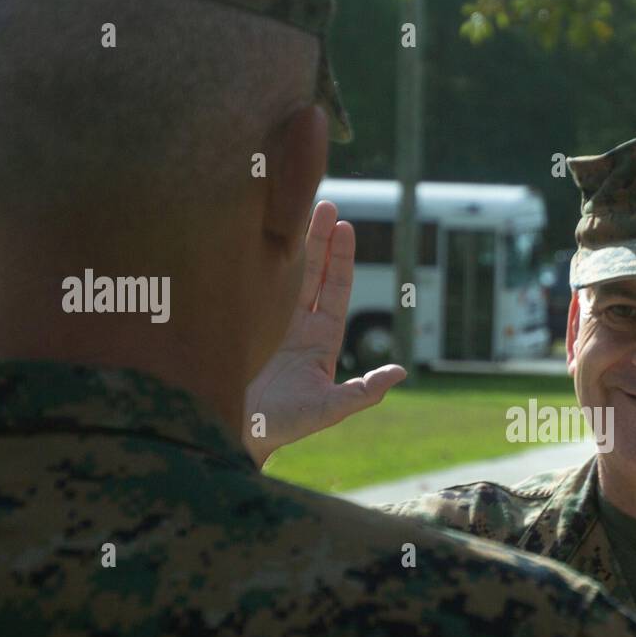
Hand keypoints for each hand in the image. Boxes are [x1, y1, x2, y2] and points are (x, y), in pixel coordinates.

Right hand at [244, 200, 406, 467]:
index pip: (335, 290)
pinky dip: (255, 260)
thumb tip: (401, 371)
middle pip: (312, 274)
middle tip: (325, 203)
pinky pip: (251, 285)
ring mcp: (268, 322)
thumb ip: (364, 391)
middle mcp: (296, 327)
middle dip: (319, 239)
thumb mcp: (330, 409)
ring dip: (291, 242)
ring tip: (295, 205)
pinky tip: (251, 234)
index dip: (341, 259)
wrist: (234, 433)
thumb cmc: (284, 425)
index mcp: (320, 341)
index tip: (345, 226)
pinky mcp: (240, 323)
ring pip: (284, 274)